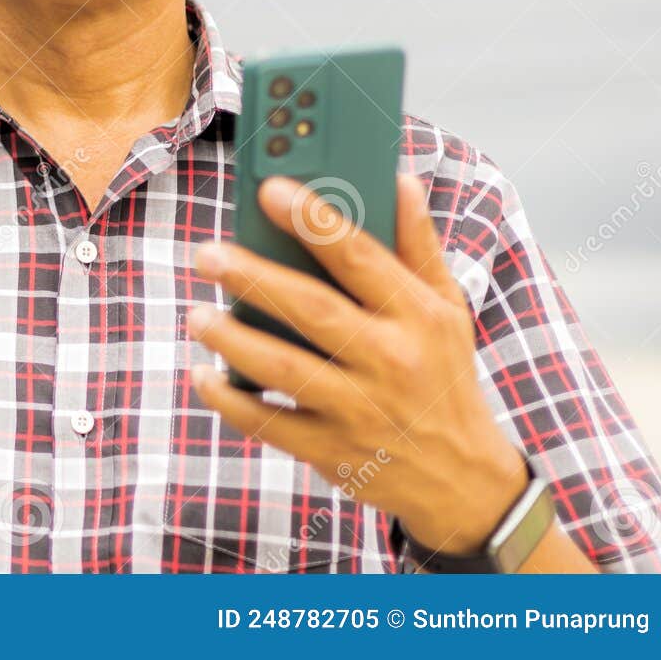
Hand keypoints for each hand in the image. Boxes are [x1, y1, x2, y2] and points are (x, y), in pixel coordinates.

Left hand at [188, 173, 529, 554]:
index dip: (315, 221)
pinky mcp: (331, 450)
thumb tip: (400, 180)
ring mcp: (360, 410)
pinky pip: (270, 424)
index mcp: (418, 317)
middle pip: (312, 311)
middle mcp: (390, 361)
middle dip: (254, 278)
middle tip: (207, 253)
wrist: (463, 479)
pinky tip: (203, 375)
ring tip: (197, 314)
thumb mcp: (447, 309)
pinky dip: (231, 402)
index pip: (362, 258)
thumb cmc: (443, 377)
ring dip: (233, 340)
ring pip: (285, 369)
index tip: (270, 190)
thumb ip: (419, 246)